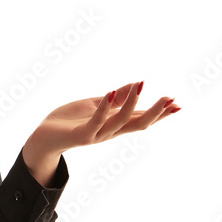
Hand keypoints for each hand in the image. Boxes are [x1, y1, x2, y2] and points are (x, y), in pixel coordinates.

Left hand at [22, 81, 179, 181]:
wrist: (44, 136)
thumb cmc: (69, 121)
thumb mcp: (94, 105)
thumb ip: (115, 98)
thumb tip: (135, 85)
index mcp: (114, 125)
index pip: (141, 118)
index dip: (159, 112)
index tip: (178, 104)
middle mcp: (110, 132)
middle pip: (138, 124)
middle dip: (156, 112)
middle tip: (171, 99)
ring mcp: (97, 135)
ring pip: (120, 121)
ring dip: (131, 102)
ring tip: (140, 85)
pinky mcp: (82, 135)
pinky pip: (96, 122)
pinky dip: (104, 107)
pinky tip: (110, 92)